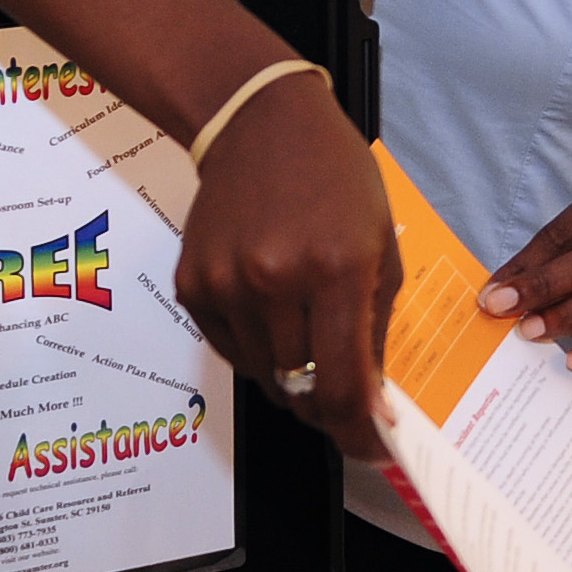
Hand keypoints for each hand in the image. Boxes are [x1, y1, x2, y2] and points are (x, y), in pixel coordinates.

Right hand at [174, 70, 397, 461]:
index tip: (370, 447)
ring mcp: (226, 285)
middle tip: (345, 399)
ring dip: (290, 377)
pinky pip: (228, 349)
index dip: (356, 431)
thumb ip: (375, 326)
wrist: (257, 124)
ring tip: (307, 337)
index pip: (340, 385)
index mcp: (333, 270)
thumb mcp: (379, 243)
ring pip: (262, 375)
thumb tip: (373, 398)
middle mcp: (274, 282)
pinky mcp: (192, 286)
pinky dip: (255, 349)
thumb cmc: (334, 177)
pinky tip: (272, 313)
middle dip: (326, 407)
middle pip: (297, 389)